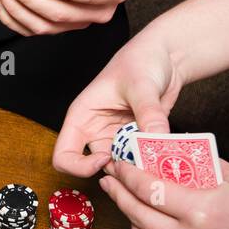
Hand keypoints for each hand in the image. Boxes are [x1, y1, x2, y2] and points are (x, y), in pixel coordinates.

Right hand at [51, 32, 181, 176]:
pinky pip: (140, 160)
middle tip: (140, 163)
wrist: (165, 57)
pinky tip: (164, 150)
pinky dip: (151, 161)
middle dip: (117, 171)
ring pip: (121, 167)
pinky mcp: (136, 141)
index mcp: (82, 118)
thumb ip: (148, 113)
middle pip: (95, 168)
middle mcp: (96, 132)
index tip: (107, 157)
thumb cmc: (141, 61)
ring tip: (156, 156)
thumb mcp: (141, 86)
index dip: (81, 166)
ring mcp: (117, 138)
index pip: (63, 157)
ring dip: (137, 167)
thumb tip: (156, 139)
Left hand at [99, 159, 228, 228]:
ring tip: (126, 195)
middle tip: (112, 174)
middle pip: (137, 214)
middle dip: (120, 191)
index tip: (119, 159)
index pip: (149, 188)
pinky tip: (146, 220)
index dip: (128, 172)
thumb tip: (169, 152)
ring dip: (128, 216)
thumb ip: (200, 165)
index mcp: (203, 211)